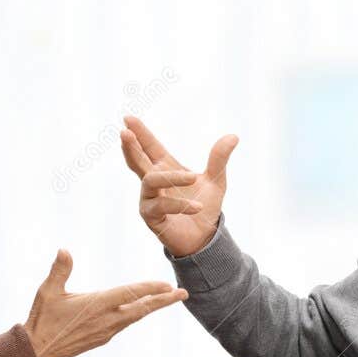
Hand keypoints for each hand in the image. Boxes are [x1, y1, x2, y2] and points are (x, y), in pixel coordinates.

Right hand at [23, 250, 186, 356]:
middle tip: (183, 293)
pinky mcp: (103, 337)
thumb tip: (64, 249)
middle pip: (142, 308)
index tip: (167, 285)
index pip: (130, 294)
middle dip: (164, 300)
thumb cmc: (42, 319)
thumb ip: (59, 270)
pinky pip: (126, 323)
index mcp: (97, 305)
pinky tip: (142, 309)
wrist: (38, 350)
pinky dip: (138, 314)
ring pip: (136, 316)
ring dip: (153, 306)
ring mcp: (107, 331)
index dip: (150, 288)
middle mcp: (107, 319)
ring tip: (168, 298)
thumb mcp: (47, 291)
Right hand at [120, 115, 237, 257]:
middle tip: (124, 133)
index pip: (150, 147)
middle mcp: (154, 183)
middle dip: (131, 147)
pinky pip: (162, 205)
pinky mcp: (151, 216)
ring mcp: (149, 199)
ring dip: (172, 177)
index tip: (127, 118)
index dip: (140, 133)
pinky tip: (198, 207)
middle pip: (137, 161)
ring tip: (194, 178)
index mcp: (166, 169)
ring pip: (151, 181)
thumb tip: (233, 136)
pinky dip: (180, 204)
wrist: (205, 238)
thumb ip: (219, 158)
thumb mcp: (216, 181)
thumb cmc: (204, 207)